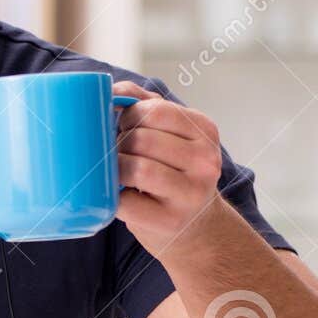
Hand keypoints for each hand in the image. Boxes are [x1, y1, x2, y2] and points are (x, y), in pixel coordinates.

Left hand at [112, 80, 228, 262]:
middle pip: (142, 139)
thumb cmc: (173, 174)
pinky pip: (127, 202)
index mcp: (205, 131)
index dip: (128, 116)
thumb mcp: (169, 135)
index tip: (124, 128)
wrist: (195, 228)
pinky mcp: (171, 221)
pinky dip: (115, 198)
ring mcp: (192, 193)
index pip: (154, 110)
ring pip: (136, 168)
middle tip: (118, 154)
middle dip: (118, 144)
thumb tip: (111, 90)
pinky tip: (121, 197)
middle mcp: (206, 160)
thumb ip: (143, 104)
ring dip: (115, 170)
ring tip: (117, 174)